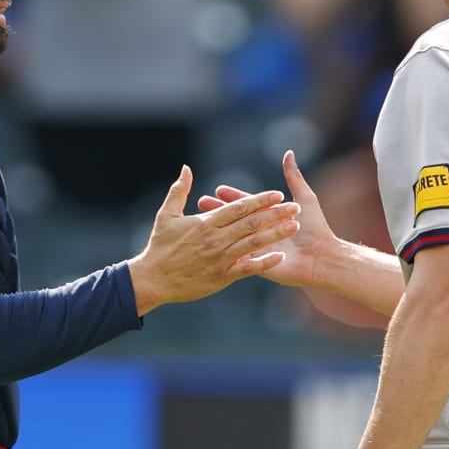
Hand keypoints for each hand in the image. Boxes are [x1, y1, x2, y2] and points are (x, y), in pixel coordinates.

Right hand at [128, 165, 299, 315]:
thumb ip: (179, 191)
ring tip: (294, 226)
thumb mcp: (165, 215)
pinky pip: (248, 268)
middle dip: (275, 213)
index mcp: (206, 223)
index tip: (277, 194)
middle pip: (251, 223)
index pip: (239, 207)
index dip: (260, 200)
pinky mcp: (222, 277)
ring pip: (254, 243)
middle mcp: (216, 239)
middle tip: (294, 207)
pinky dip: (264, 262)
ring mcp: (220, 258)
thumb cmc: (159, 246)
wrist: (153, 279)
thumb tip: (186, 169)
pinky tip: (281, 256)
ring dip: (276, 234)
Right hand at [199, 150, 337, 288]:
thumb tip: (289, 153)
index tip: (217, 189)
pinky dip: (233, 251)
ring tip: (208, 223)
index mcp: (268, 217)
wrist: (324, 258)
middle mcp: (261, 232)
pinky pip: (243, 260)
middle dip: (220, 210)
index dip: (232, 197)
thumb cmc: (316, 228)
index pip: (246, 205)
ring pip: (237, 236)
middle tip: (202, 203)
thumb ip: (294, 177)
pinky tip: (219, 244)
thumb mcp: (304, 199)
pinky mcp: (258, 268)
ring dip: (225, 227)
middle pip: (236, 219)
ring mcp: (258, 250)